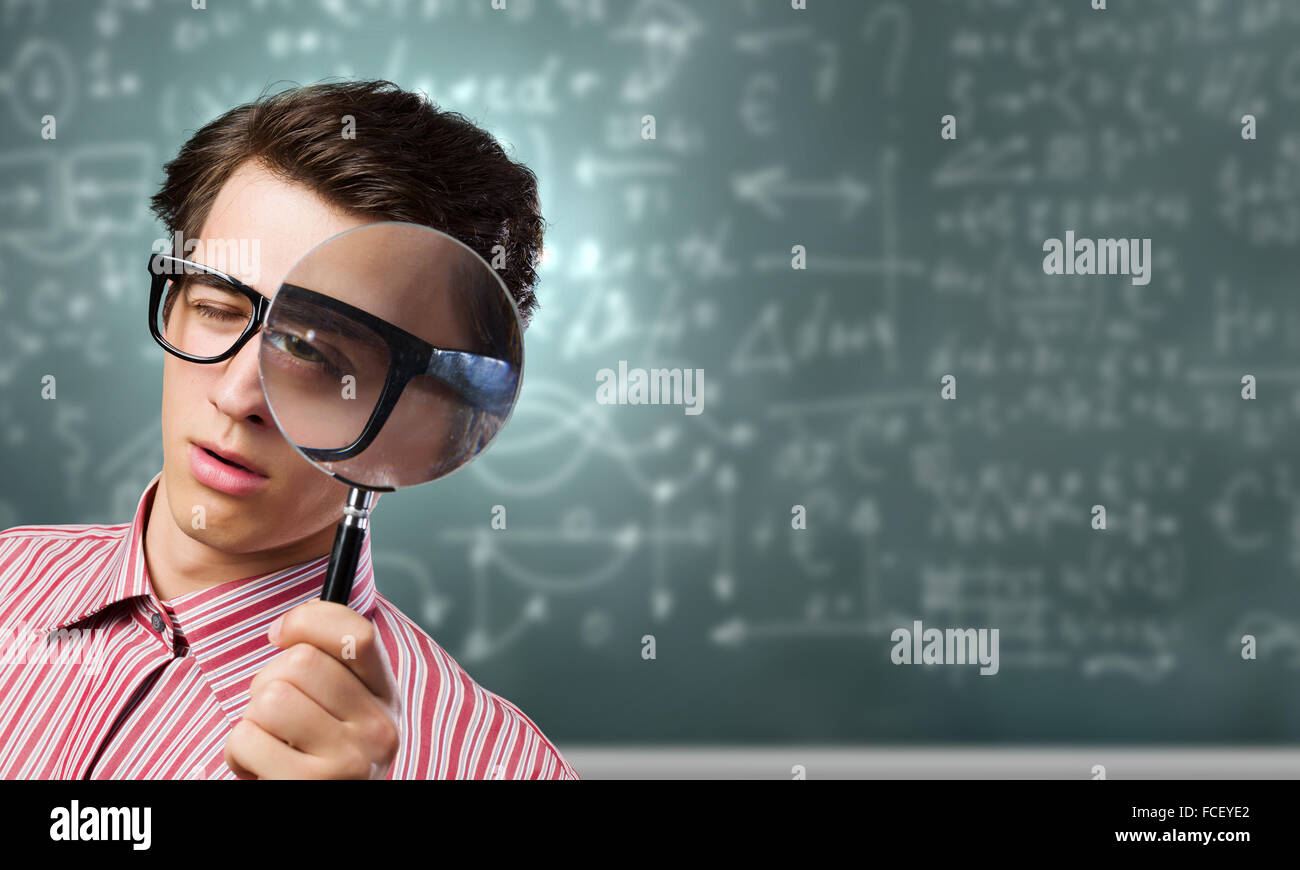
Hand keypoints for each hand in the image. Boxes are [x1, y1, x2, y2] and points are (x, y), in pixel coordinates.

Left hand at [224, 599, 400, 778]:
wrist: (328, 811)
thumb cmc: (318, 756)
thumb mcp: (342, 709)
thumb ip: (330, 665)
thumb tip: (284, 629)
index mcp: (387, 697)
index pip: (357, 632)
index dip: (307, 620)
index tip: (280, 636)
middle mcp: (379, 728)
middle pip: (300, 662)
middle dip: (268, 681)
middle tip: (275, 713)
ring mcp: (349, 760)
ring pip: (270, 698)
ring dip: (252, 718)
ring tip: (270, 741)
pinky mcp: (311, 786)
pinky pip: (246, 739)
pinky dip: (237, 752)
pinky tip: (260, 767)